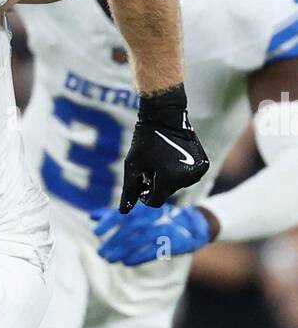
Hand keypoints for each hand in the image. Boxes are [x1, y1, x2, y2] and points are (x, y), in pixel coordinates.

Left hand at [93, 203, 211, 266]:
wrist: (193, 225)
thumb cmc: (159, 219)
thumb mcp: (139, 213)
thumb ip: (115, 214)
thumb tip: (91, 216)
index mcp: (144, 207)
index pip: (124, 211)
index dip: (109, 221)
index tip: (96, 231)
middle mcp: (154, 216)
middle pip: (130, 228)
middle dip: (114, 241)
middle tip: (101, 253)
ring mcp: (164, 228)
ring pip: (140, 240)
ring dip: (123, 251)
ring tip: (110, 259)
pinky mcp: (173, 242)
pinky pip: (153, 251)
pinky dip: (139, 257)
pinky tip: (127, 262)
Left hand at [119, 84, 208, 212]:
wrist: (166, 115)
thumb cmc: (145, 140)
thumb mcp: (132, 165)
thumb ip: (129, 190)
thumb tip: (123, 212)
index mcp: (169, 179)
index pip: (155, 202)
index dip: (145, 194)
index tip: (142, 180)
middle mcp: (187, 178)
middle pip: (167, 193)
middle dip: (157, 184)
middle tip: (151, 166)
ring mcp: (197, 171)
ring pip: (178, 186)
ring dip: (169, 179)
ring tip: (162, 160)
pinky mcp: (204, 164)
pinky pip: (188, 177)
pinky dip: (180, 172)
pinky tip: (174, 157)